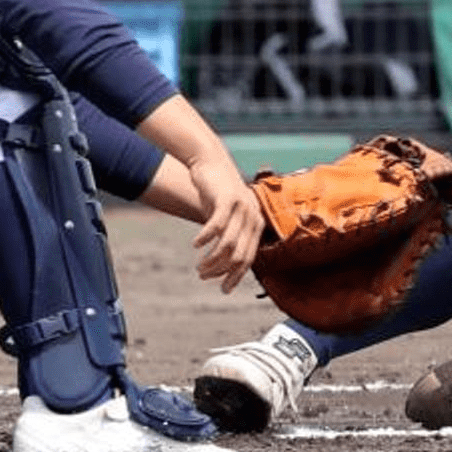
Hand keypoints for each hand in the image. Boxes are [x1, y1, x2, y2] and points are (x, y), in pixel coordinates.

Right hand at [189, 158, 263, 293]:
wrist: (211, 162)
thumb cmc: (218, 194)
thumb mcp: (227, 217)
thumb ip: (229, 237)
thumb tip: (223, 266)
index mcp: (256, 224)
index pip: (249, 258)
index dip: (236, 276)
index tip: (224, 289)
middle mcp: (253, 216)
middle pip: (239, 254)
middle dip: (221, 271)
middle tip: (203, 275)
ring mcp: (242, 207)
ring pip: (228, 244)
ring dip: (211, 259)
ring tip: (198, 266)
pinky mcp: (227, 198)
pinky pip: (217, 225)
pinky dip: (206, 238)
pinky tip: (195, 245)